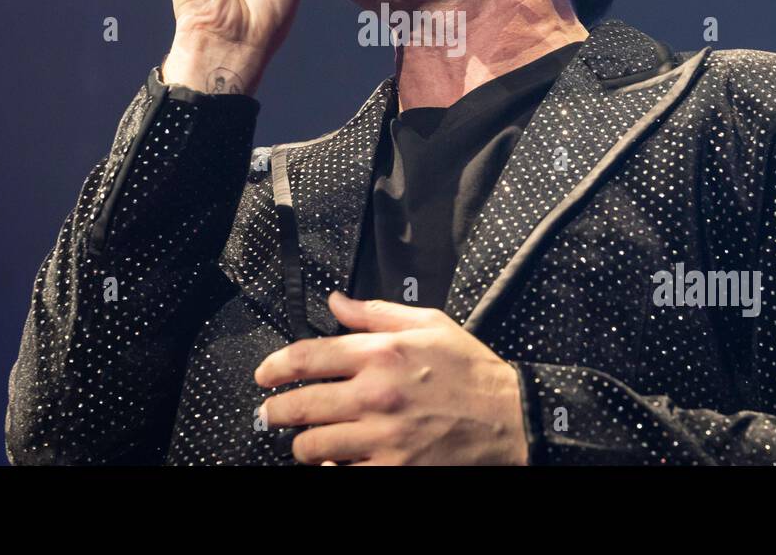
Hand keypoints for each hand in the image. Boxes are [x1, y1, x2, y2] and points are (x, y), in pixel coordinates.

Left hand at [254, 291, 529, 464]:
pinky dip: (331, 468)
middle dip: (275, 411)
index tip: (264, 375)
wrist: (511, 420)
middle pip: (299, 405)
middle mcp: (377, 394)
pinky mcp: (393, 470)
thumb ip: (375, 314)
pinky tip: (335, 459)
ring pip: (312, 446)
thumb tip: (337, 302)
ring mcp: (383, 437)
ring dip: (302, 444)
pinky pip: (340, 473)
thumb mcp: (429, 324)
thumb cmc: (472, 372)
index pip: (307, 357)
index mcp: (383, 354)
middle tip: (270, 412)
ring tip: (304, 439)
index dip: (274, 367)